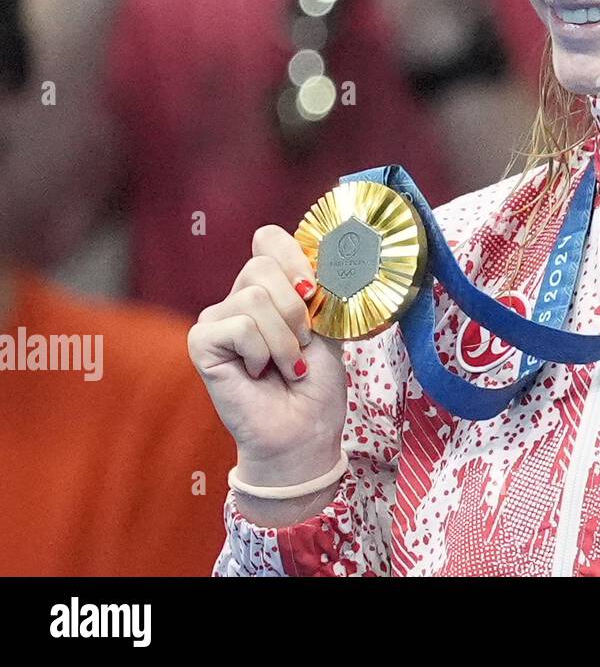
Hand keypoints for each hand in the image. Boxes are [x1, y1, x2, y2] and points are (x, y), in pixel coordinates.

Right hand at [188, 225, 346, 488]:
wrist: (304, 431)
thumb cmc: (317, 383)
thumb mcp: (329, 324)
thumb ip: (320, 288)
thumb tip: (326, 254)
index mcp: (269, 287)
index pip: (268, 238)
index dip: (294, 256)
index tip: (314, 291)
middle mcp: (238, 298)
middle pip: (262, 265)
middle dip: (296, 308)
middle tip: (303, 343)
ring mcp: (216, 320)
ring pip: (254, 298)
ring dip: (285, 340)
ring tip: (287, 365)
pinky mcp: (201, 343)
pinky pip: (239, 327)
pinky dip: (262, 352)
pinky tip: (260, 373)